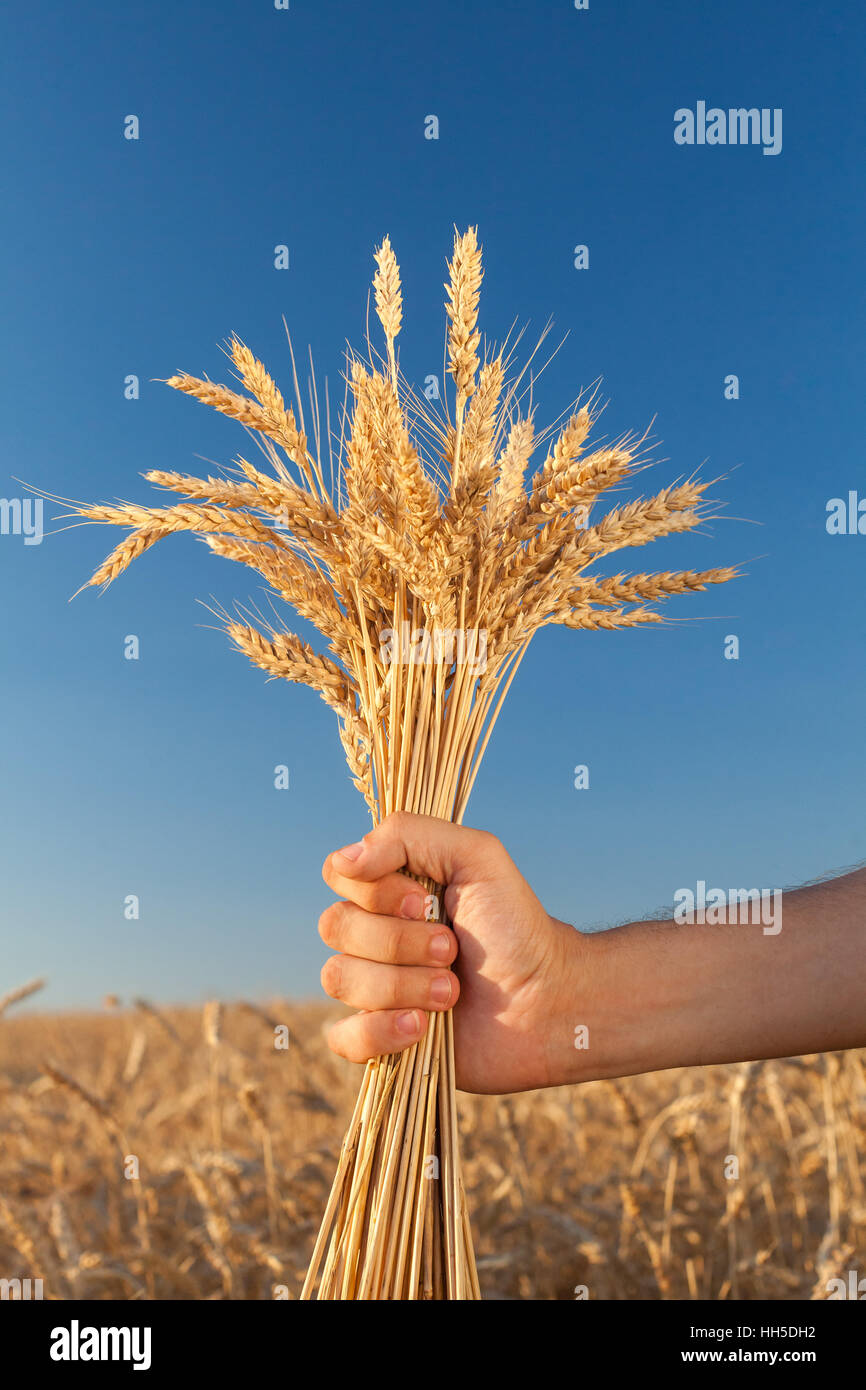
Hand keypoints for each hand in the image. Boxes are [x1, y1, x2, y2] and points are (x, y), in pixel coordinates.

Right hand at [318, 811, 583, 1092]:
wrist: (548, 1001)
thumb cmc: (515, 926)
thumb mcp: (476, 856)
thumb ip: (407, 835)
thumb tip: (343, 860)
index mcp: (390, 890)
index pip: (338, 875)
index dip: (377, 891)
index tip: (426, 902)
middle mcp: (374, 935)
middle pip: (335, 926)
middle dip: (400, 941)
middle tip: (452, 949)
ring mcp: (373, 987)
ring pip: (339, 978)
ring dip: (403, 985)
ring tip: (451, 991)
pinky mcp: (379, 1038)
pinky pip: (343, 1036)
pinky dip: (380, 1030)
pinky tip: (423, 1028)